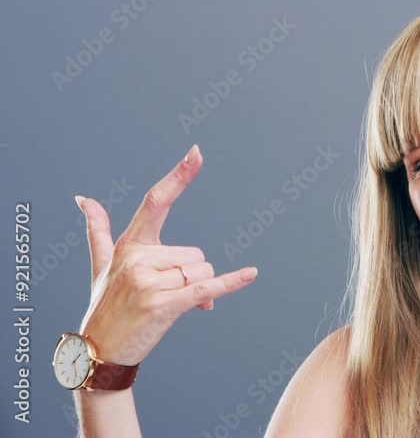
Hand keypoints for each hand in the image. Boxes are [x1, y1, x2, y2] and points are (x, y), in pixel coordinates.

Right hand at [76, 144, 258, 365]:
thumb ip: (98, 230)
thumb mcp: (102, 266)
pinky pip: (206, 288)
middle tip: (163, 296)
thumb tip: (83, 198)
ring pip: (203, 272)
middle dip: (190, 276)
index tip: (197, 151)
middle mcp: (138, 259)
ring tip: (167, 306)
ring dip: (196, 292)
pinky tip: (251, 274)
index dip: (179, 176)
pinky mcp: (164, 305)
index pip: (156, 202)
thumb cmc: (107, 306)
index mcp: (130, 246)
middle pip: (197, 254)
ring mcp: (149, 282)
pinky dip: (230, 283)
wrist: (100, 352)